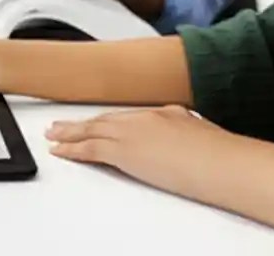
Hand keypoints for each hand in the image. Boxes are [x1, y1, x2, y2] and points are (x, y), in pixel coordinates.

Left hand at [46, 106, 237, 201]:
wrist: (220, 162)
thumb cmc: (218, 153)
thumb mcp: (199, 133)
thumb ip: (181, 129)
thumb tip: (178, 134)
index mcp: (161, 112)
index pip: (124, 117)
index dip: (105, 121)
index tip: (92, 122)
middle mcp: (142, 119)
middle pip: (103, 120)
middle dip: (79, 124)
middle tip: (59, 127)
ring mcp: (131, 133)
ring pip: (91, 131)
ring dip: (69, 134)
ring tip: (52, 136)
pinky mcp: (124, 152)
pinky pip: (90, 149)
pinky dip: (72, 149)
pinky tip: (60, 151)